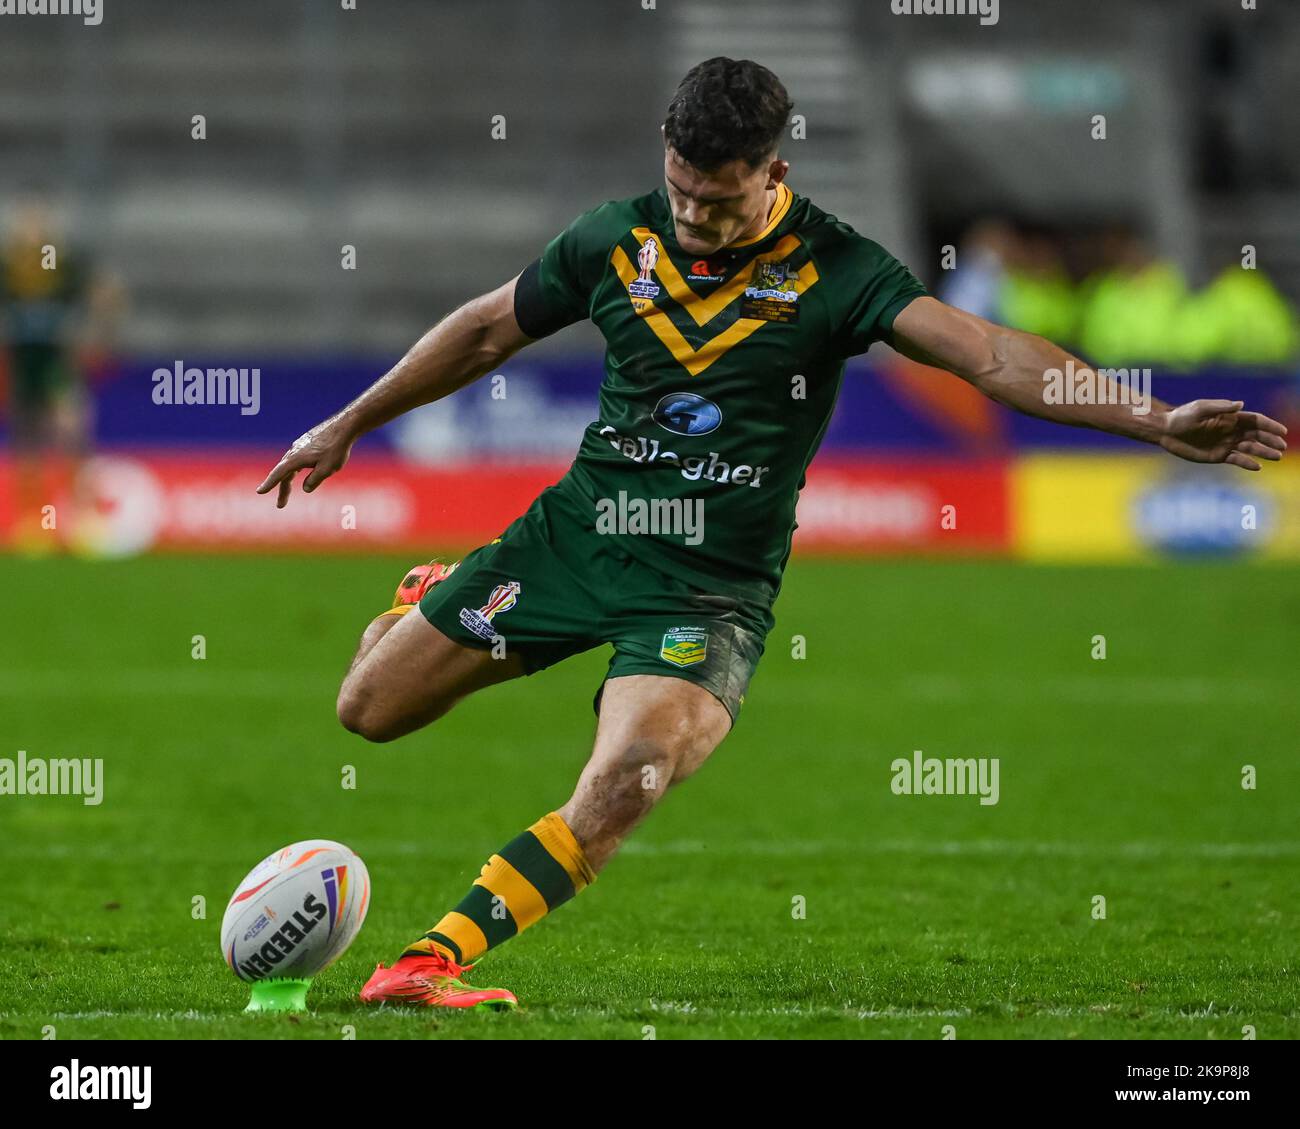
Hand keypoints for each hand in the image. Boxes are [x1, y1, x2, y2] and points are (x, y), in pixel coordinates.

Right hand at [257, 418, 356, 507]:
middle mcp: (294, 451)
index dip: (269, 484)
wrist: (344, 427)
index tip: (259, 492)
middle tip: (280, 505)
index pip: (279, 474)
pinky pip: (296, 459)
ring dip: (287, 480)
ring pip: (290, 466)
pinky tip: (297, 473)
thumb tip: (305, 488)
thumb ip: (314, 480)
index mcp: (296, 458)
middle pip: (284, 473)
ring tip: (286, 493)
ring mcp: (300, 446)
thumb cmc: (336, 448)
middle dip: (282, 489)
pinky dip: (294, 470)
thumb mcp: (327, 469)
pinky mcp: (306, 443)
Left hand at [1159, 400, 1287, 471]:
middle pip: (1257, 435)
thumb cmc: (1182, 416)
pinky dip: (1247, 463)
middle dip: (1271, 440)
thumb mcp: (1200, 408)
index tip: (1282, 431)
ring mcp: (1226, 444)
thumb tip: (1241, 405)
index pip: (1255, 421)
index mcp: (1230, 418)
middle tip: (1283, 446)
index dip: (1270, 425)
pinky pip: (1236, 459)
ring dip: (1264, 452)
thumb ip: (1220, 407)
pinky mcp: (1218, 456)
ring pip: (1250, 448)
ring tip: (1277, 456)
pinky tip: (1258, 467)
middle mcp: (1231, 431)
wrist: (1167, 431)